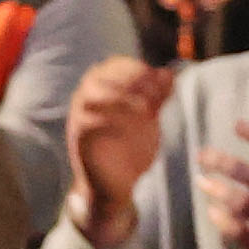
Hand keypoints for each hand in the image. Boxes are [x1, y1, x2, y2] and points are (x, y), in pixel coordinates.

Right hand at [64, 53, 169, 248]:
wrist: (116, 184)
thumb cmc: (133, 148)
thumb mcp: (150, 120)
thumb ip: (158, 97)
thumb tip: (169, 73)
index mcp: (103, 88)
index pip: (116, 64)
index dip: (140, 69)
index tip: (162, 81)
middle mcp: (87, 97)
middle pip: (102, 74)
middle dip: (133, 81)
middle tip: (156, 97)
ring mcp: (79, 116)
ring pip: (93, 93)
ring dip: (124, 98)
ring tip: (149, 111)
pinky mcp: (79, 137)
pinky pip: (89, 121)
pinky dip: (113, 121)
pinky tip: (133, 127)